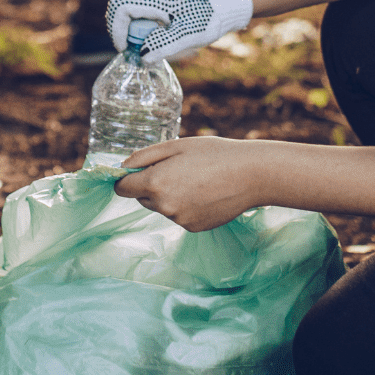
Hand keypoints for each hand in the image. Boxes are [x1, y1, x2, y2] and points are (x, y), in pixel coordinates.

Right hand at [106, 0, 253, 60]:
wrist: (228, 3)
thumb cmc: (209, 18)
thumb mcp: (187, 36)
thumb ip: (163, 46)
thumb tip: (142, 58)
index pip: (120, 7)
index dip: (116, 29)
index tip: (126, 48)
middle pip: (125, 10)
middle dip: (130, 33)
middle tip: (145, 51)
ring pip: (136, 11)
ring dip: (141, 30)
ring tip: (162, 42)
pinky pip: (146, 10)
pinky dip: (150, 24)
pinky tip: (167, 33)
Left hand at [114, 136, 267, 231]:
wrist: (251, 175)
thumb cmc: (213, 154)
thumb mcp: (176, 146)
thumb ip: (144, 156)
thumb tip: (122, 167)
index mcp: (156, 183)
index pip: (123, 188)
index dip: (126, 179)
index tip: (136, 172)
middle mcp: (164, 206)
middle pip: (142, 198)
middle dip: (150, 186)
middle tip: (176, 170)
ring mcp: (179, 220)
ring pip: (162, 207)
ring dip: (169, 196)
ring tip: (195, 180)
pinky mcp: (193, 228)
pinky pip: (179, 216)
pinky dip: (185, 206)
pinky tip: (204, 193)